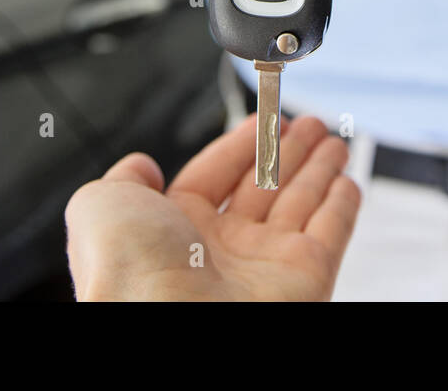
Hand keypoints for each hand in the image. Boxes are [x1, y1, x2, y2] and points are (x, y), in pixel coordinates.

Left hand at [64, 115, 359, 300]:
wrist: (171, 329)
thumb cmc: (130, 277)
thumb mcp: (100, 207)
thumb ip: (122, 180)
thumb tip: (140, 166)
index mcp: (173, 232)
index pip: (214, 175)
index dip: (239, 144)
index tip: (262, 117)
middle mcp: (221, 251)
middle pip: (262, 187)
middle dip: (285, 151)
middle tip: (305, 123)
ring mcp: (266, 266)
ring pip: (300, 204)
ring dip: (319, 169)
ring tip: (332, 139)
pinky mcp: (306, 278)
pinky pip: (331, 232)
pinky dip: (343, 205)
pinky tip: (347, 182)